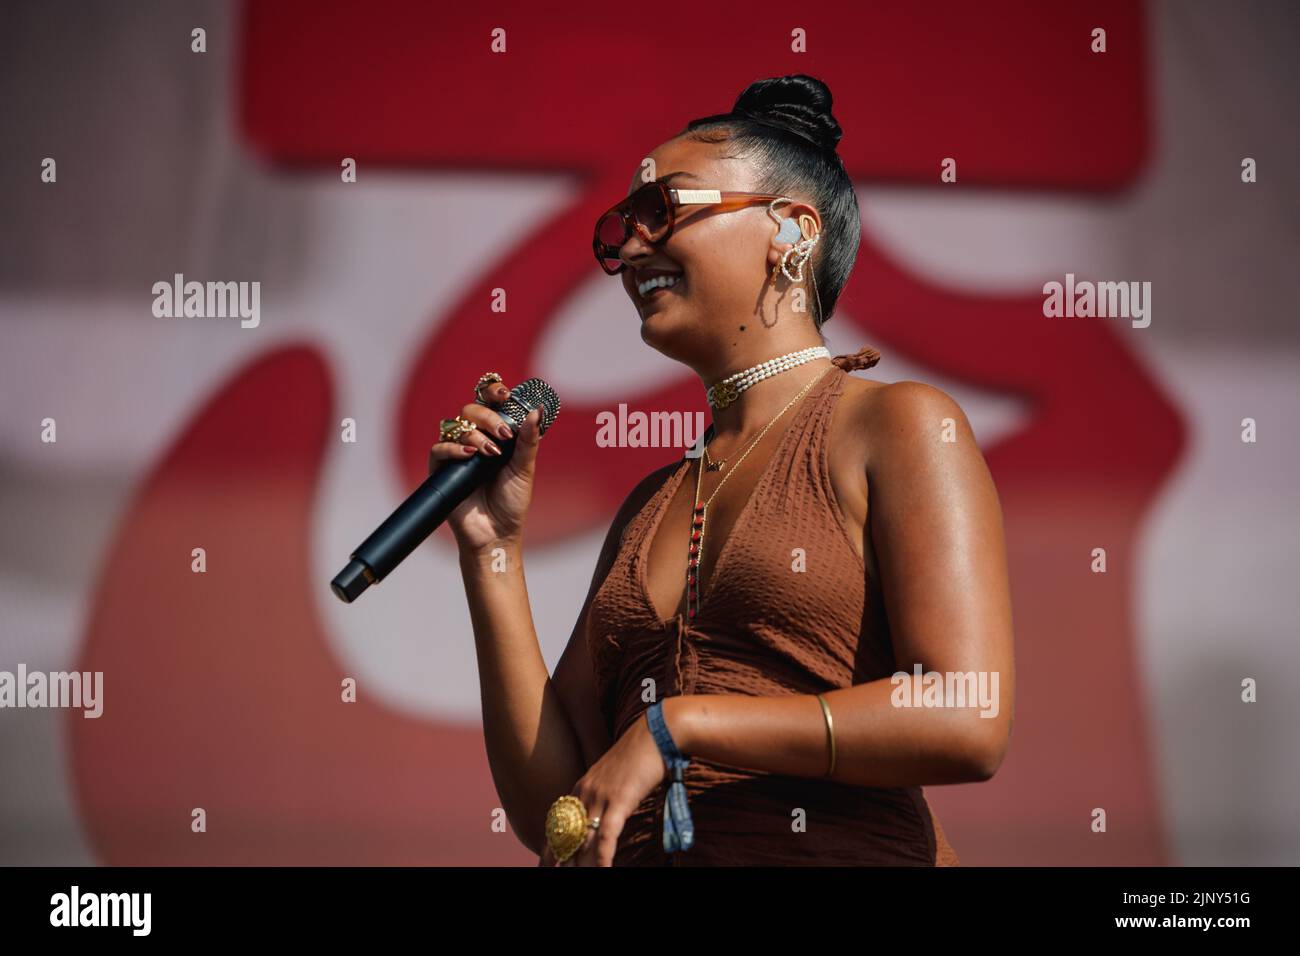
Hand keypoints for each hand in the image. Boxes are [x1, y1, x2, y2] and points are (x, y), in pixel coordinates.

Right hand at [427, 378, 546, 552]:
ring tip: (491, 453)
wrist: (497, 532)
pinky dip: (453, 448)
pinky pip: (439, 448)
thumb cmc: (512, 501)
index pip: (489, 403)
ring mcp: (456, 454)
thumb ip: (528, 440)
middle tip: (504, 435)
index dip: (493, 391)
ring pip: (456, 425)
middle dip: (489, 417)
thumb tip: (537, 411)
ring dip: (475, 435)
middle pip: (471, 410)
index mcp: (495, 435)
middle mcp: (474, 440)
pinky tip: (469, 455)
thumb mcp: (524, 468)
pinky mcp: (441, 470)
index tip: (505, 394)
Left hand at [548, 702, 679, 866]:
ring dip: (582, 864)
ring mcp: (601, 796)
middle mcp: (586, 792)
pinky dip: (603, 857)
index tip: (546, 862)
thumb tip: (605, 816)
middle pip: (568, 836)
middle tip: (558, 875)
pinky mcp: (619, 800)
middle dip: (562, 859)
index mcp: (581, 787)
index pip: (559, 823)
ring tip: (580, 878)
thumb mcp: (614, 777)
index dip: (551, 846)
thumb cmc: (640, 755)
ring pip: (584, 840)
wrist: (657, 733)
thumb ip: (605, 796)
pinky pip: (607, 835)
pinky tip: (603, 870)